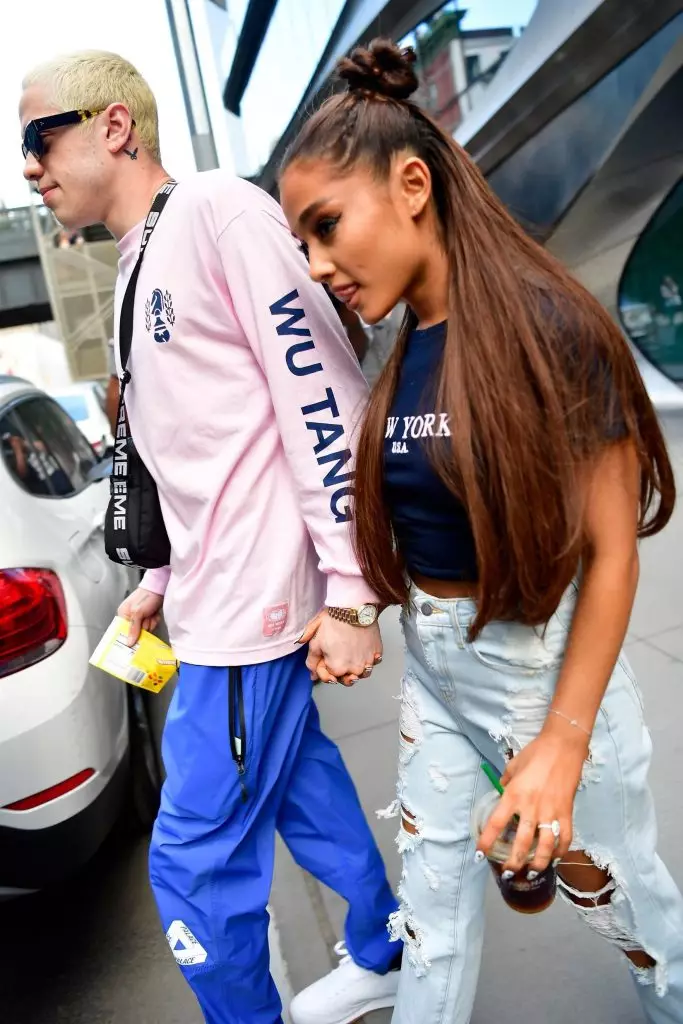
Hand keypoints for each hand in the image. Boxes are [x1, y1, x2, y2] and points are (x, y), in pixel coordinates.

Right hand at [117, 587, 163, 645]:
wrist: (160, 588)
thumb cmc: (146, 597)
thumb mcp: (138, 613)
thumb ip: (133, 629)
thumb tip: (129, 643)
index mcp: (123, 614)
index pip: (122, 631)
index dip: (129, 636)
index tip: (135, 642)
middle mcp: (130, 616)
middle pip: (136, 632)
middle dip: (144, 626)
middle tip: (147, 618)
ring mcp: (140, 616)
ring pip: (145, 629)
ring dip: (151, 623)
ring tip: (152, 614)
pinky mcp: (148, 616)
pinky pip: (151, 625)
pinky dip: (155, 620)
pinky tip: (155, 614)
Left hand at [298, 611, 381, 685]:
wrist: (353, 607)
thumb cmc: (334, 622)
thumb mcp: (315, 641)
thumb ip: (312, 661)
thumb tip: (312, 675)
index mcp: (337, 668)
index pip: (329, 679)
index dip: (323, 670)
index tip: (324, 659)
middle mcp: (354, 669)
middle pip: (347, 679)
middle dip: (341, 673)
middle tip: (338, 658)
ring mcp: (368, 661)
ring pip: (362, 673)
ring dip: (356, 669)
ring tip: (351, 657)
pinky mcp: (377, 652)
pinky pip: (374, 662)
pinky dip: (369, 659)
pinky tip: (363, 651)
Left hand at [477, 724, 587, 873]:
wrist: (563, 746)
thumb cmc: (536, 753)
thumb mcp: (513, 766)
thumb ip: (507, 781)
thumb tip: (501, 791)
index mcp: (514, 795)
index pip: (496, 823)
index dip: (487, 842)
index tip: (480, 854)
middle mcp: (531, 807)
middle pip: (521, 842)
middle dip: (514, 862)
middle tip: (508, 873)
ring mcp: (551, 812)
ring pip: (545, 846)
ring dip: (538, 863)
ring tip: (531, 872)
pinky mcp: (567, 812)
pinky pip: (565, 837)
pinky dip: (560, 850)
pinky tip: (555, 857)